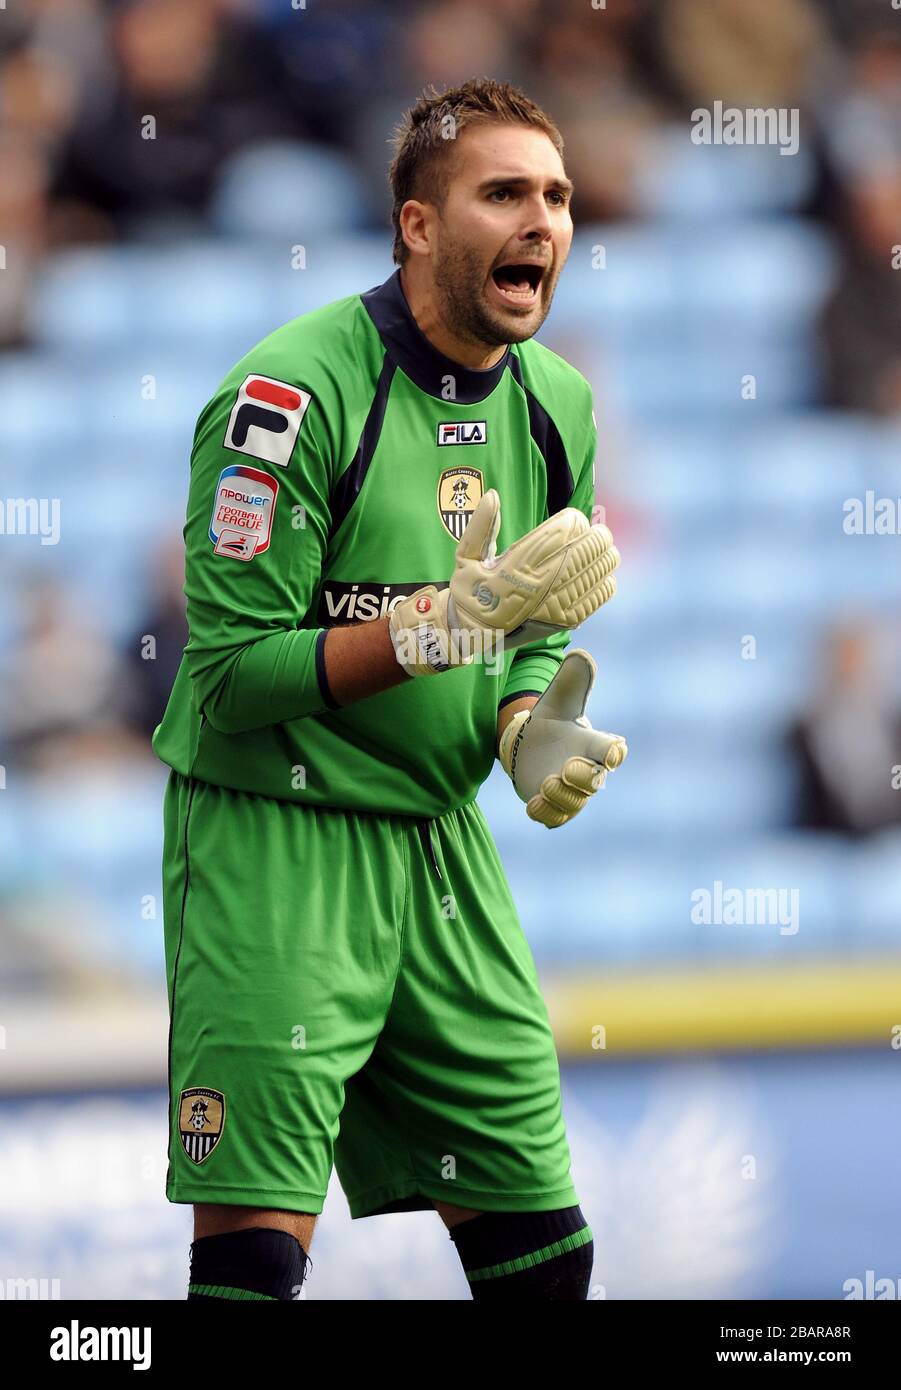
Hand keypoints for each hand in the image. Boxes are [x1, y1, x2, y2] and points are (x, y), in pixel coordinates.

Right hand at [388, 490, 618, 676]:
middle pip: (582, 552)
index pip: (557, 535)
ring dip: (604, 558)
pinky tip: (606, 574)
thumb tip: (492, 495)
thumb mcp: (466, 558)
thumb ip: (481, 527)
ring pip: (592, 574)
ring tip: (606, 548)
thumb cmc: (471, 592)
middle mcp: (537, 585)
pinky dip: (605, 584)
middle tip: (599, 531)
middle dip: (596, 538)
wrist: (474, 635)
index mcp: (514, 566)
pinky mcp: (563, 622)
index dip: (573, 522)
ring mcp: (553, 605)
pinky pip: (594, 600)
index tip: (575, 518)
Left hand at [498, 648, 626, 827]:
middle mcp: (586, 771)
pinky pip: (554, 819)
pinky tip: (532, 804)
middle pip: (594, 782)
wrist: (531, 745)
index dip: (614, 752)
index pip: (612, 750)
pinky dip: (546, 815)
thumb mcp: (558, 699)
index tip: (612, 752)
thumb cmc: (553, 721)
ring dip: (562, 797)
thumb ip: (571, 680)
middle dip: (584, 778)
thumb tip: (580, 655)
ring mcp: (570, 792)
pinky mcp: (551, 806)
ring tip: (545, 785)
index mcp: (593, 745)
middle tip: (566, 767)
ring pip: (574, 804)